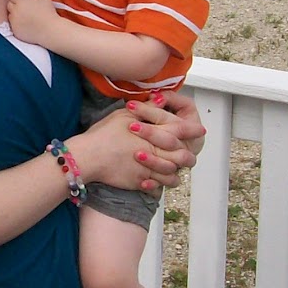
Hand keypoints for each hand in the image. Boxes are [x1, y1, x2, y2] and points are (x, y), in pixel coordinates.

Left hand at [5, 0, 59, 45]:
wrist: (50, 31)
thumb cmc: (48, 13)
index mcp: (21, 2)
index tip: (23, 0)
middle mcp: (15, 12)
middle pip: (9, 5)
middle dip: (15, 5)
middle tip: (25, 8)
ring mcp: (14, 23)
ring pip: (10, 16)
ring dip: (15, 15)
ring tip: (26, 18)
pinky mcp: (15, 31)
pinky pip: (13, 26)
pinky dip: (17, 25)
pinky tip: (27, 26)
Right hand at [67, 92, 204, 191]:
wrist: (88, 158)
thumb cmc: (103, 135)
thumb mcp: (124, 115)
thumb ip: (146, 109)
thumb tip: (160, 100)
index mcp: (152, 134)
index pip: (179, 130)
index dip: (191, 129)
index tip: (200, 129)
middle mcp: (154, 153)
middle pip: (182, 156)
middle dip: (188, 154)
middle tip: (191, 152)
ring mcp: (148, 170)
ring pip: (172, 174)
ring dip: (176, 171)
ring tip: (178, 168)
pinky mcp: (139, 183)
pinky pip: (157, 186)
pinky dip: (161, 184)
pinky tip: (161, 181)